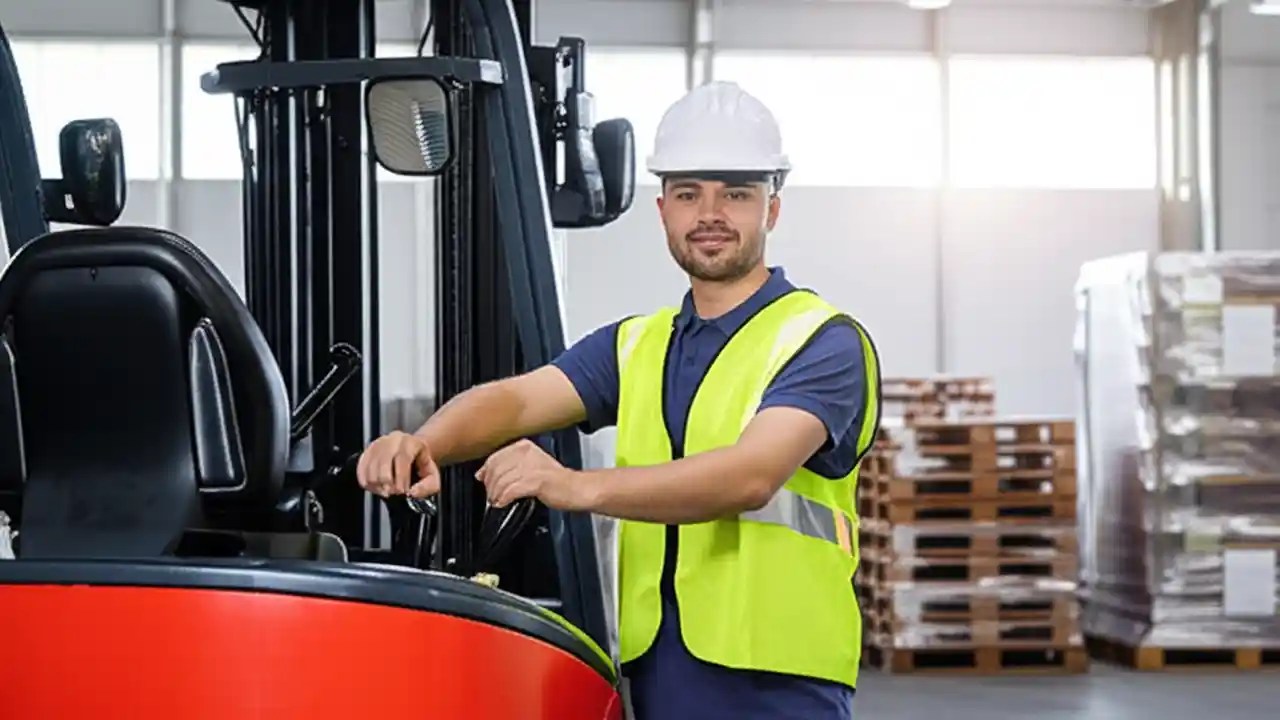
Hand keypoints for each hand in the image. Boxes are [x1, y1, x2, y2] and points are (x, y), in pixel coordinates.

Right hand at [356, 430, 440, 498]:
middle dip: (387, 482)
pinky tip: (376, 488)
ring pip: (371, 466)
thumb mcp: (432, 476)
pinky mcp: (367, 451)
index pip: (403, 457)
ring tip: (386, 491)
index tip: (401, 491)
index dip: (401, 476)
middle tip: (392, 493)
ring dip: (376, 484)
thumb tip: (413, 492)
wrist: (412, 454)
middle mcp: (393, 440)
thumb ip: (428, 486)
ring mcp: (378, 444)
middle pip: (384, 460)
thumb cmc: (421, 465)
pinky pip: (361, 468)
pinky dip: (366, 482)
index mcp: (411, 442)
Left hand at [476, 439, 590, 510]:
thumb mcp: (529, 466)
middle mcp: (526, 453)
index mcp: (524, 446)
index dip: (486, 471)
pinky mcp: (536, 481)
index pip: (495, 457)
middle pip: (496, 469)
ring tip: (497, 501)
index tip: (482, 480)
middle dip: (490, 485)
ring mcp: (531, 467)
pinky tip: (503, 503)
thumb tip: (482, 474)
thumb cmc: (555, 481)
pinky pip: (511, 491)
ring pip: (501, 481)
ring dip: (496, 494)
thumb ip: (507, 467)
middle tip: (492, 495)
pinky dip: (504, 499)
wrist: (576, 489)